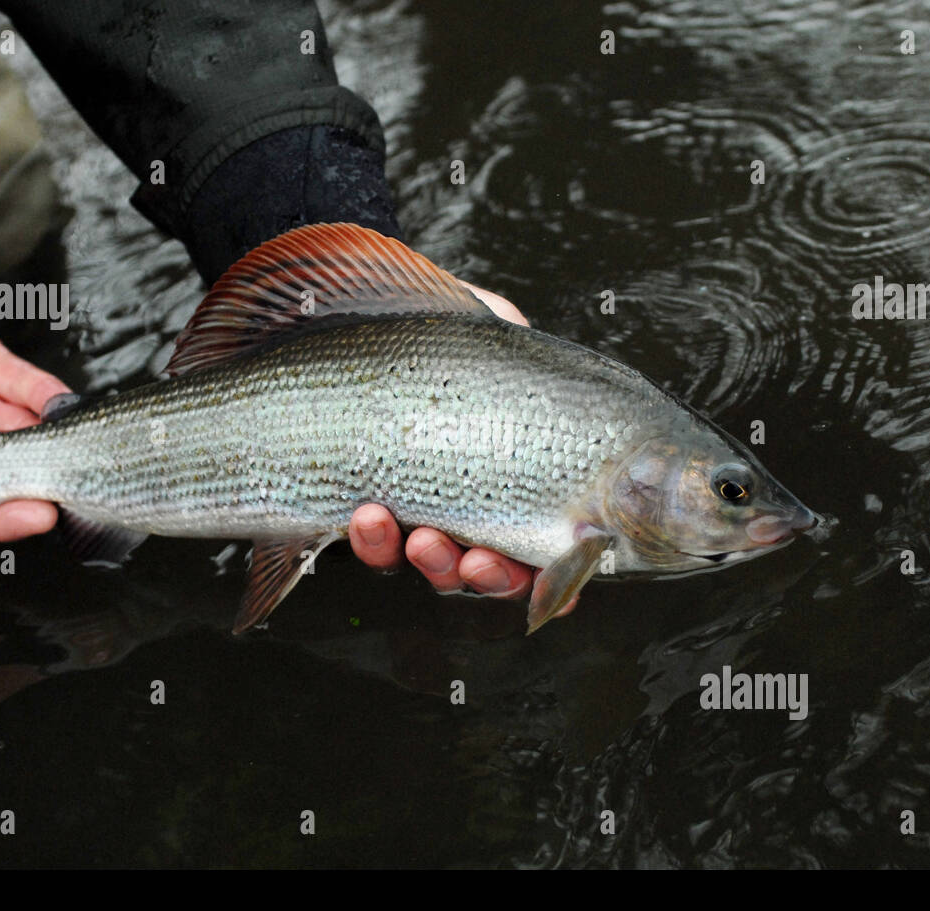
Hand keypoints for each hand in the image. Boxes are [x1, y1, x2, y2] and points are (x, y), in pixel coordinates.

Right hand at [0, 266, 69, 574]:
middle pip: (12, 475)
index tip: (35, 518)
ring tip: (77, 448)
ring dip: (56, 441)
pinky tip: (63, 404)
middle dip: (45, 481)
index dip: (3, 518)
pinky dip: (47, 394)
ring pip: (27, 431)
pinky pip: (24, 383)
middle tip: (70, 486)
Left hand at [347, 281, 578, 619]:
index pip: (553, 548)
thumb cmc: (444, 326)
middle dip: (491, 576)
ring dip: (434, 564)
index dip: (559, 576)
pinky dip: (374, 542)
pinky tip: (368, 514)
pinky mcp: (367, 508)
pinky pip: (374, 547)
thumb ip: (532, 362)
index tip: (552, 577)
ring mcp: (421, 511)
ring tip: (420, 538)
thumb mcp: (501, 334)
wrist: (369, 314)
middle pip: (497, 572)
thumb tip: (562, 395)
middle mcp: (477, 503)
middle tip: (477, 561)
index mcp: (521, 474)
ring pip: (435, 567)